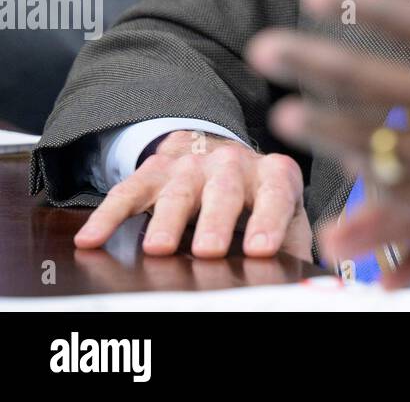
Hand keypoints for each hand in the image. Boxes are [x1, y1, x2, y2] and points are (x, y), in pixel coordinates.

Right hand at [74, 129, 310, 260]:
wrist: (214, 149)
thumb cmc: (255, 194)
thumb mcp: (283, 207)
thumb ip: (293, 235)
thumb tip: (303, 274)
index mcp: (272, 174)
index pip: (275, 194)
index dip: (269, 220)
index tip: (262, 249)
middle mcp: (232, 164)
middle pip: (225, 190)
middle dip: (216, 220)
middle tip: (209, 249)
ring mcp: (190, 167)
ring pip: (177, 192)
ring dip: (166, 220)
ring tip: (158, 248)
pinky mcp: (152, 172)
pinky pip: (126, 192)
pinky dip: (108, 216)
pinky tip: (92, 239)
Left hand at [247, 0, 409, 283]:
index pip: (406, 16)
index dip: (355, 2)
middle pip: (368, 79)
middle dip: (312, 61)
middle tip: (268, 50)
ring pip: (373, 143)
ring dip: (325, 129)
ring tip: (285, 116)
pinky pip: (405, 201)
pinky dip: (370, 197)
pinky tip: (343, 191)